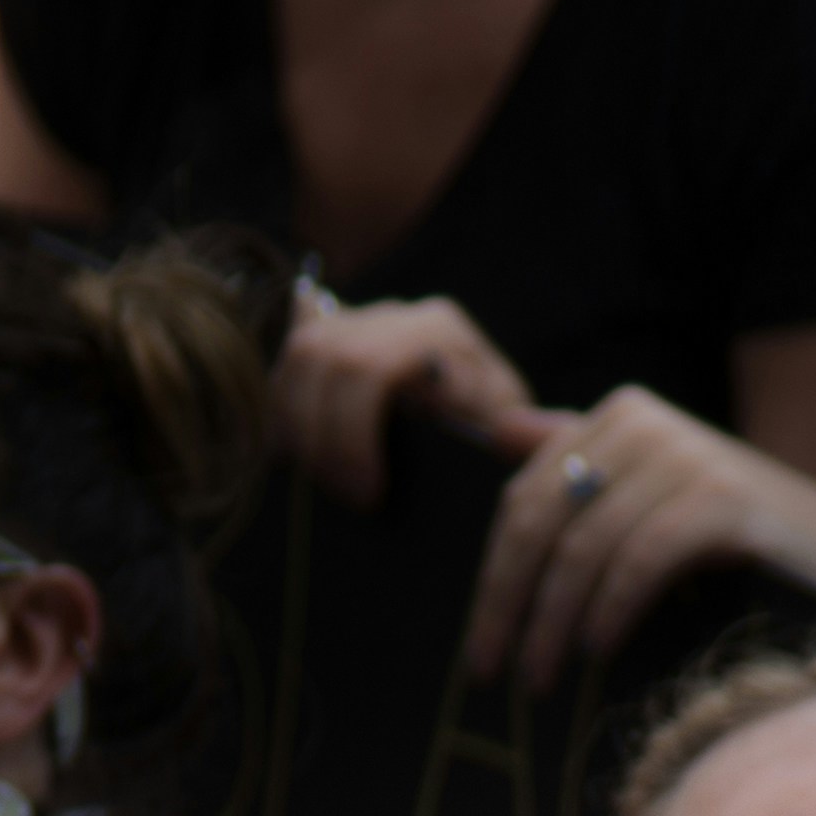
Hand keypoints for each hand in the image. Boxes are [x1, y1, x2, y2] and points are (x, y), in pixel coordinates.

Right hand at [272, 292, 537, 509]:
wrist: (483, 417)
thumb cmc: (500, 436)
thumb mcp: (524, 439)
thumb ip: (533, 437)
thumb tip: (507, 430)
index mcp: (440, 331)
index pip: (374, 365)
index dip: (355, 435)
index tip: (367, 497)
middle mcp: (394, 315)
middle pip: (328, 359)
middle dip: (326, 438)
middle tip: (342, 500)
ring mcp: (355, 320)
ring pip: (300, 357)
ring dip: (298, 425)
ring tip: (317, 482)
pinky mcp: (325, 340)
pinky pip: (285, 365)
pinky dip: (281, 412)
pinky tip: (292, 459)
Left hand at [455, 385, 815, 688]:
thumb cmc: (745, 547)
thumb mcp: (653, 499)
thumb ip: (581, 462)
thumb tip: (498, 431)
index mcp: (619, 417)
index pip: (522, 499)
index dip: (492, 579)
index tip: (477, 654)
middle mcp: (646, 422)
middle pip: (540, 519)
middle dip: (507, 605)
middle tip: (491, 677)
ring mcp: (687, 455)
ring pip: (582, 545)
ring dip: (552, 623)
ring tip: (541, 681)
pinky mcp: (723, 498)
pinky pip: (638, 557)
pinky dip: (610, 610)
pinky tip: (597, 652)